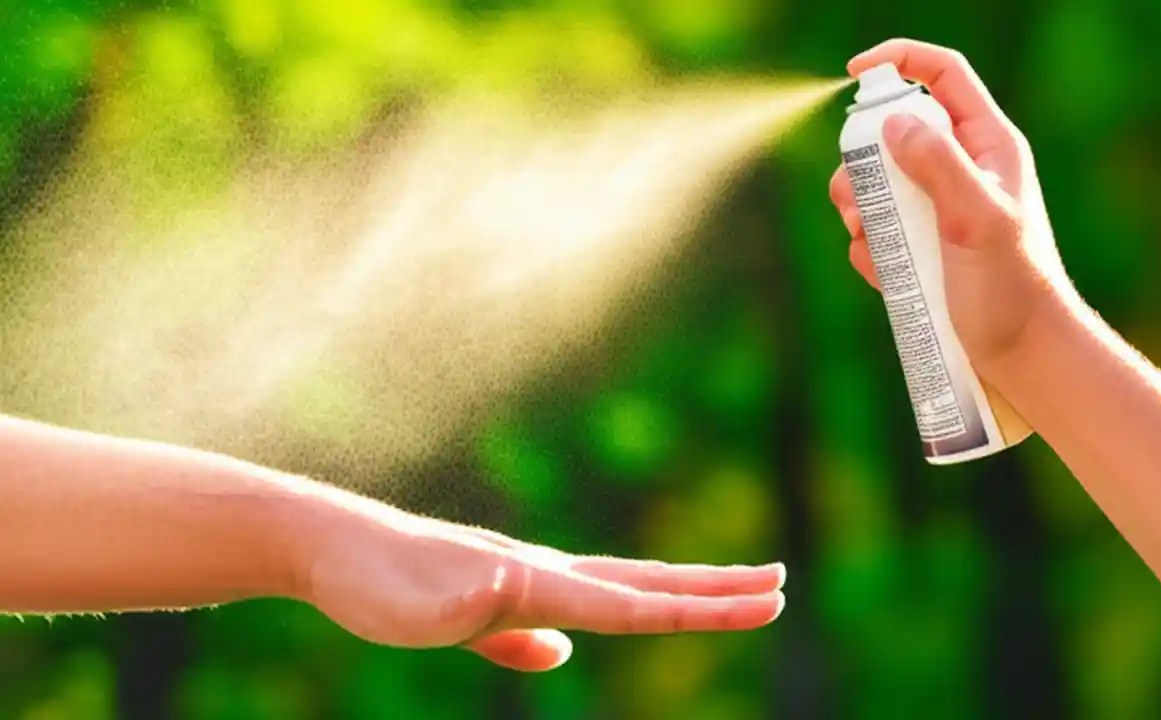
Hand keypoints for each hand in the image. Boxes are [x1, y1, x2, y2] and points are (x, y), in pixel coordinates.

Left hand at [294, 500, 784, 671]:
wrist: (325, 542)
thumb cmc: (373, 581)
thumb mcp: (427, 608)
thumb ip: (484, 611)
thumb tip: (546, 614)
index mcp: (540, 581)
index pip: (641, 600)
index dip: (708, 607)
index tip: (773, 600)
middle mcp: (540, 574)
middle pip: (645, 583)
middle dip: (716, 591)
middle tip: (779, 586)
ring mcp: (515, 582)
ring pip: (608, 591)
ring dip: (666, 596)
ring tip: (705, 598)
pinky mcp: (483, 597)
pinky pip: (552, 614)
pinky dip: (583, 622)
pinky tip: (557, 644)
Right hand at [829, 38, 1072, 378]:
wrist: (1022, 355)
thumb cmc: (1013, 288)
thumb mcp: (978, 220)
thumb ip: (939, 165)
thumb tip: (892, 123)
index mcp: (987, 146)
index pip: (943, 75)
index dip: (900, 60)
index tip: (854, 72)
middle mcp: (961, 170)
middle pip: (892, 131)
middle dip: (862, 159)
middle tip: (859, 194)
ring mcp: (938, 209)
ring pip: (875, 183)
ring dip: (858, 207)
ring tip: (869, 236)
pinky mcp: (919, 247)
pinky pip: (875, 231)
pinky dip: (867, 248)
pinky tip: (884, 272)